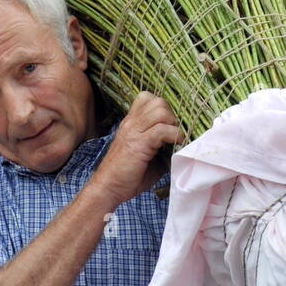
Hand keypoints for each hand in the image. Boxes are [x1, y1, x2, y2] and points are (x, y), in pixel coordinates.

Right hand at [91, 91, 183, 206]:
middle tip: (173, 132)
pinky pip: (162, 130)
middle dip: (171, 115)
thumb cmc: (126, 176)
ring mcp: (134, 131)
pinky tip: (176, 143)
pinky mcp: (139, 143)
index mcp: (131, 123)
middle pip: (157, 101)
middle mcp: (131, 123)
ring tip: (174, 138)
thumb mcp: (144, 155)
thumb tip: (178, 145)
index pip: (146, 98)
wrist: (108, 188)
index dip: (162, 108)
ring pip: (160, 110)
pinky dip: (174, 135)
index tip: (169, 125)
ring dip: (173, 123)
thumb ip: (158, 146)